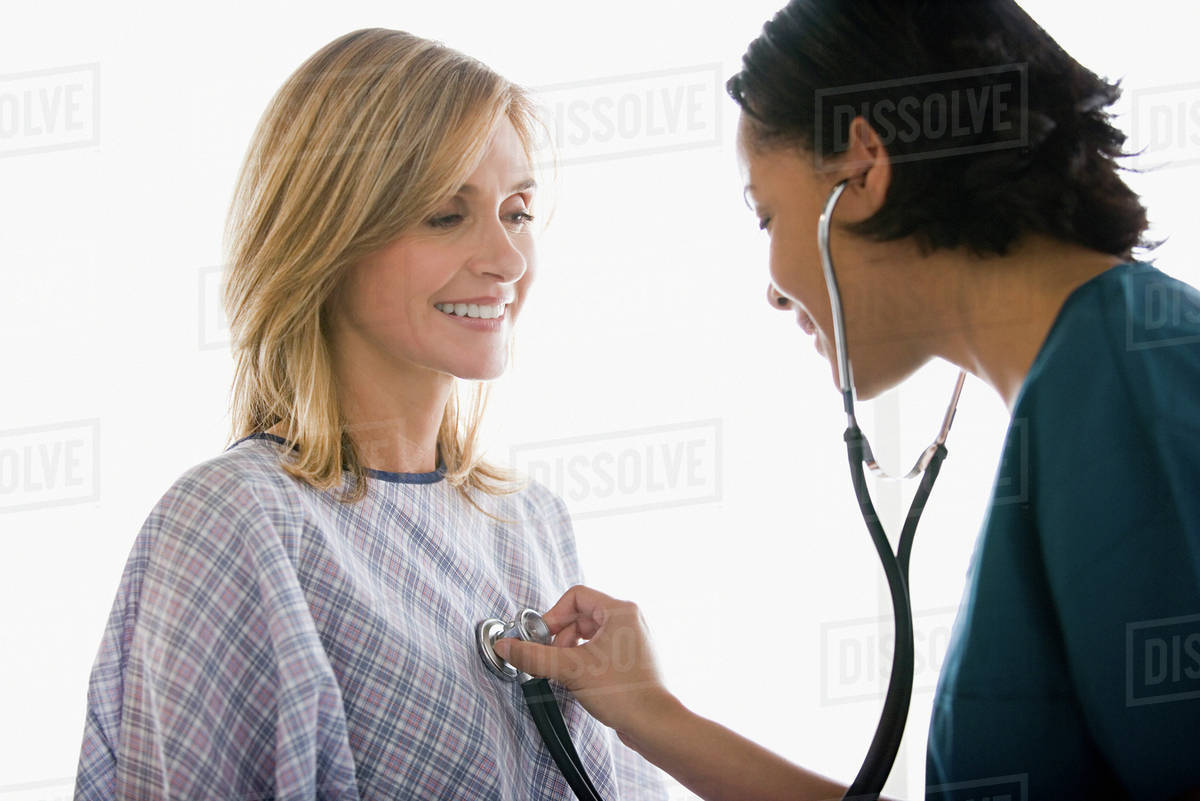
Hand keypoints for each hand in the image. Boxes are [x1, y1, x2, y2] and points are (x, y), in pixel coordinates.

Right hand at [492, 584, 674, 739]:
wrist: (653, 724)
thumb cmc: (624, 693)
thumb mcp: (570, 670)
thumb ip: (535, 656)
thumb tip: (506, 646)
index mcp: (620, 611)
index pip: (576, 596)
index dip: (553, 615)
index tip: (539, 636)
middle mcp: (629, 620)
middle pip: (581, 615)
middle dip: (560, 637)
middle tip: (551, 658)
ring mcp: (632, 640)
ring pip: (589, 634)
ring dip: (570, 650)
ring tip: (565, 672)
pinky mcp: (631, 659)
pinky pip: (599, 649)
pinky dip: (584, 660)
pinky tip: (579, 679)